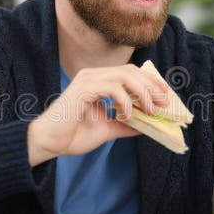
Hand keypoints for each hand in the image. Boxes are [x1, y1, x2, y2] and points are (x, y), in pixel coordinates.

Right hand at [27, 64, 169, 165]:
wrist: (49, 143)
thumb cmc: (72, 135)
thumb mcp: (107, 129)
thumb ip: (125, 124)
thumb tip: (146, 126)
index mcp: (98, 81)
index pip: (129, 73)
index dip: (149, 83)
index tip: (164, 96)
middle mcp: (93, 75)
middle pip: (131, 70)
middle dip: (151, 86)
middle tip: (164, 102)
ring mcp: (88, 79)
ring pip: (124, 76)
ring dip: (142, 93)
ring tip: (150, 109)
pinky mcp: (84, 88)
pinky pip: (112, 87)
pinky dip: (125, 101)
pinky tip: (127, 115)